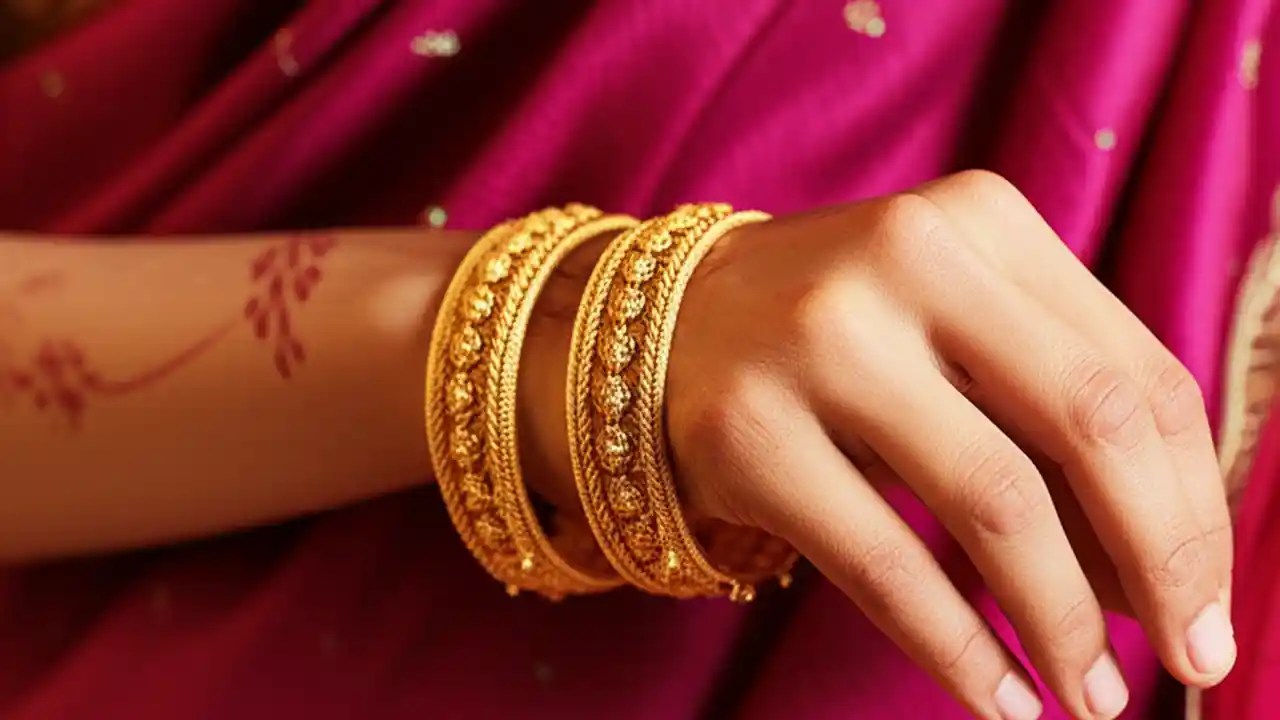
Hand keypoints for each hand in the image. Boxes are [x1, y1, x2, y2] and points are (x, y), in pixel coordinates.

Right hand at [520, 171, 1233, 719]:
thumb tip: (1159, 559)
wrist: (655, 328)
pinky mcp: (747, 429)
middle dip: (1159, 563)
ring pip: (994, 505)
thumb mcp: (949, 321)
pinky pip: (885, 566)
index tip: (1203, 597)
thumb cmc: (834, 336)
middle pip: (1090, 424)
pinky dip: (958, 649)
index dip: (1193, 505)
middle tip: (1186, 656)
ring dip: (1061, 623)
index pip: (1140, 372)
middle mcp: (904, 258)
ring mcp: (818, 341)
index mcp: (979, 220)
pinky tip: (998, 697)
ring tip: (1089, 693)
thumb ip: (1052, 399)